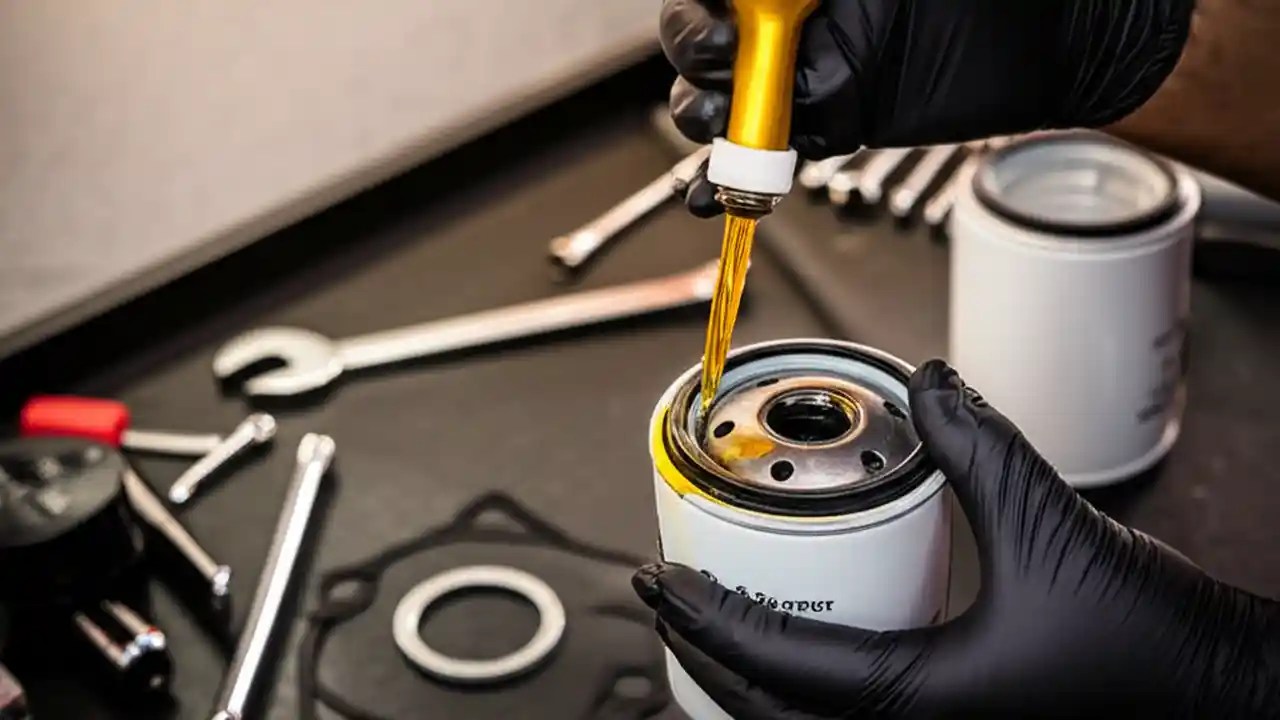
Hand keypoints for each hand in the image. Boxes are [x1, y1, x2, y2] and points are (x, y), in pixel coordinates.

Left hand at [633, 360, 1279, 718]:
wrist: (1229, 693)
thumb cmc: (1157, 650)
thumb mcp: (1050, 528)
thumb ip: (980, 448)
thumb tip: (934, 387)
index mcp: (920, 701)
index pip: (776, 663)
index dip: (707, 617)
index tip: (666, 580)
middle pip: (769, 712)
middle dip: (708, 655)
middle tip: (676, 599)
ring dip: (754, 679)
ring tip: (725, 621)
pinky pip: (853, 718)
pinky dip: (809, 687)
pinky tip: (813, 645)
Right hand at [660, 0, 1193, 216]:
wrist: (1056, 50)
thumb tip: (772, 5)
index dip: (701, 16)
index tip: (724, 33)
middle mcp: (792, 23)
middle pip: (704, 48)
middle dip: (701, 67)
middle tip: (727, 76)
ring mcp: (807, 78)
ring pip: (722, 105)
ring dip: (705, 125)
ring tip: (719, 139)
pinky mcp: (828, 128)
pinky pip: (765, 157)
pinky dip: (729, 183)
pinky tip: (710, 197)